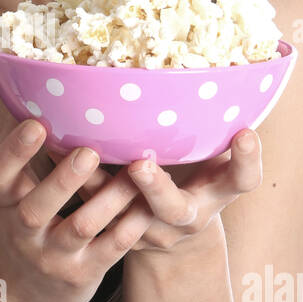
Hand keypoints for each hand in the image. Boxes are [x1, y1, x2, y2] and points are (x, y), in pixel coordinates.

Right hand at [0, 119, 158, 301]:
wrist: (22, 295)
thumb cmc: (22, 227)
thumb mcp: (8, 197)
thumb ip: (17, 157)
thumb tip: (26, 97)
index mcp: (2, 203)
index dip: (12, 151)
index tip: (34, 123)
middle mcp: (22, 232)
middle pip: (36, 208)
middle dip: (63, 180)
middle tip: (89, 151)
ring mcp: (52, 257)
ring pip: (82, 227)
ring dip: (109, 198)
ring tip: (135, 170)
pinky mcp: (82, 274)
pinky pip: (110, 249)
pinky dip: (130, 225)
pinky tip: (147, 204)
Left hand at [44, 129, 262, 255]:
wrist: (173, 231)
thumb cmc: (198, 174)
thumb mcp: (215, 154)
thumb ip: (215, 124)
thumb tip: (215, 65)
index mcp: (219, 192)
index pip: (243, 180)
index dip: (248, 160)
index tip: (245, 133)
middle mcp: (188, 216)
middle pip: (176, 210)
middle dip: (157, 189)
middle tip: (139, 165)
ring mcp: (152, 232)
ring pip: (125, 219)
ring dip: (102, 190)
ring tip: (81, 159)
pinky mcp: (120, 236)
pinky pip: (95, 211)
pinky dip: (76, 183)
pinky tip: (54, 151)